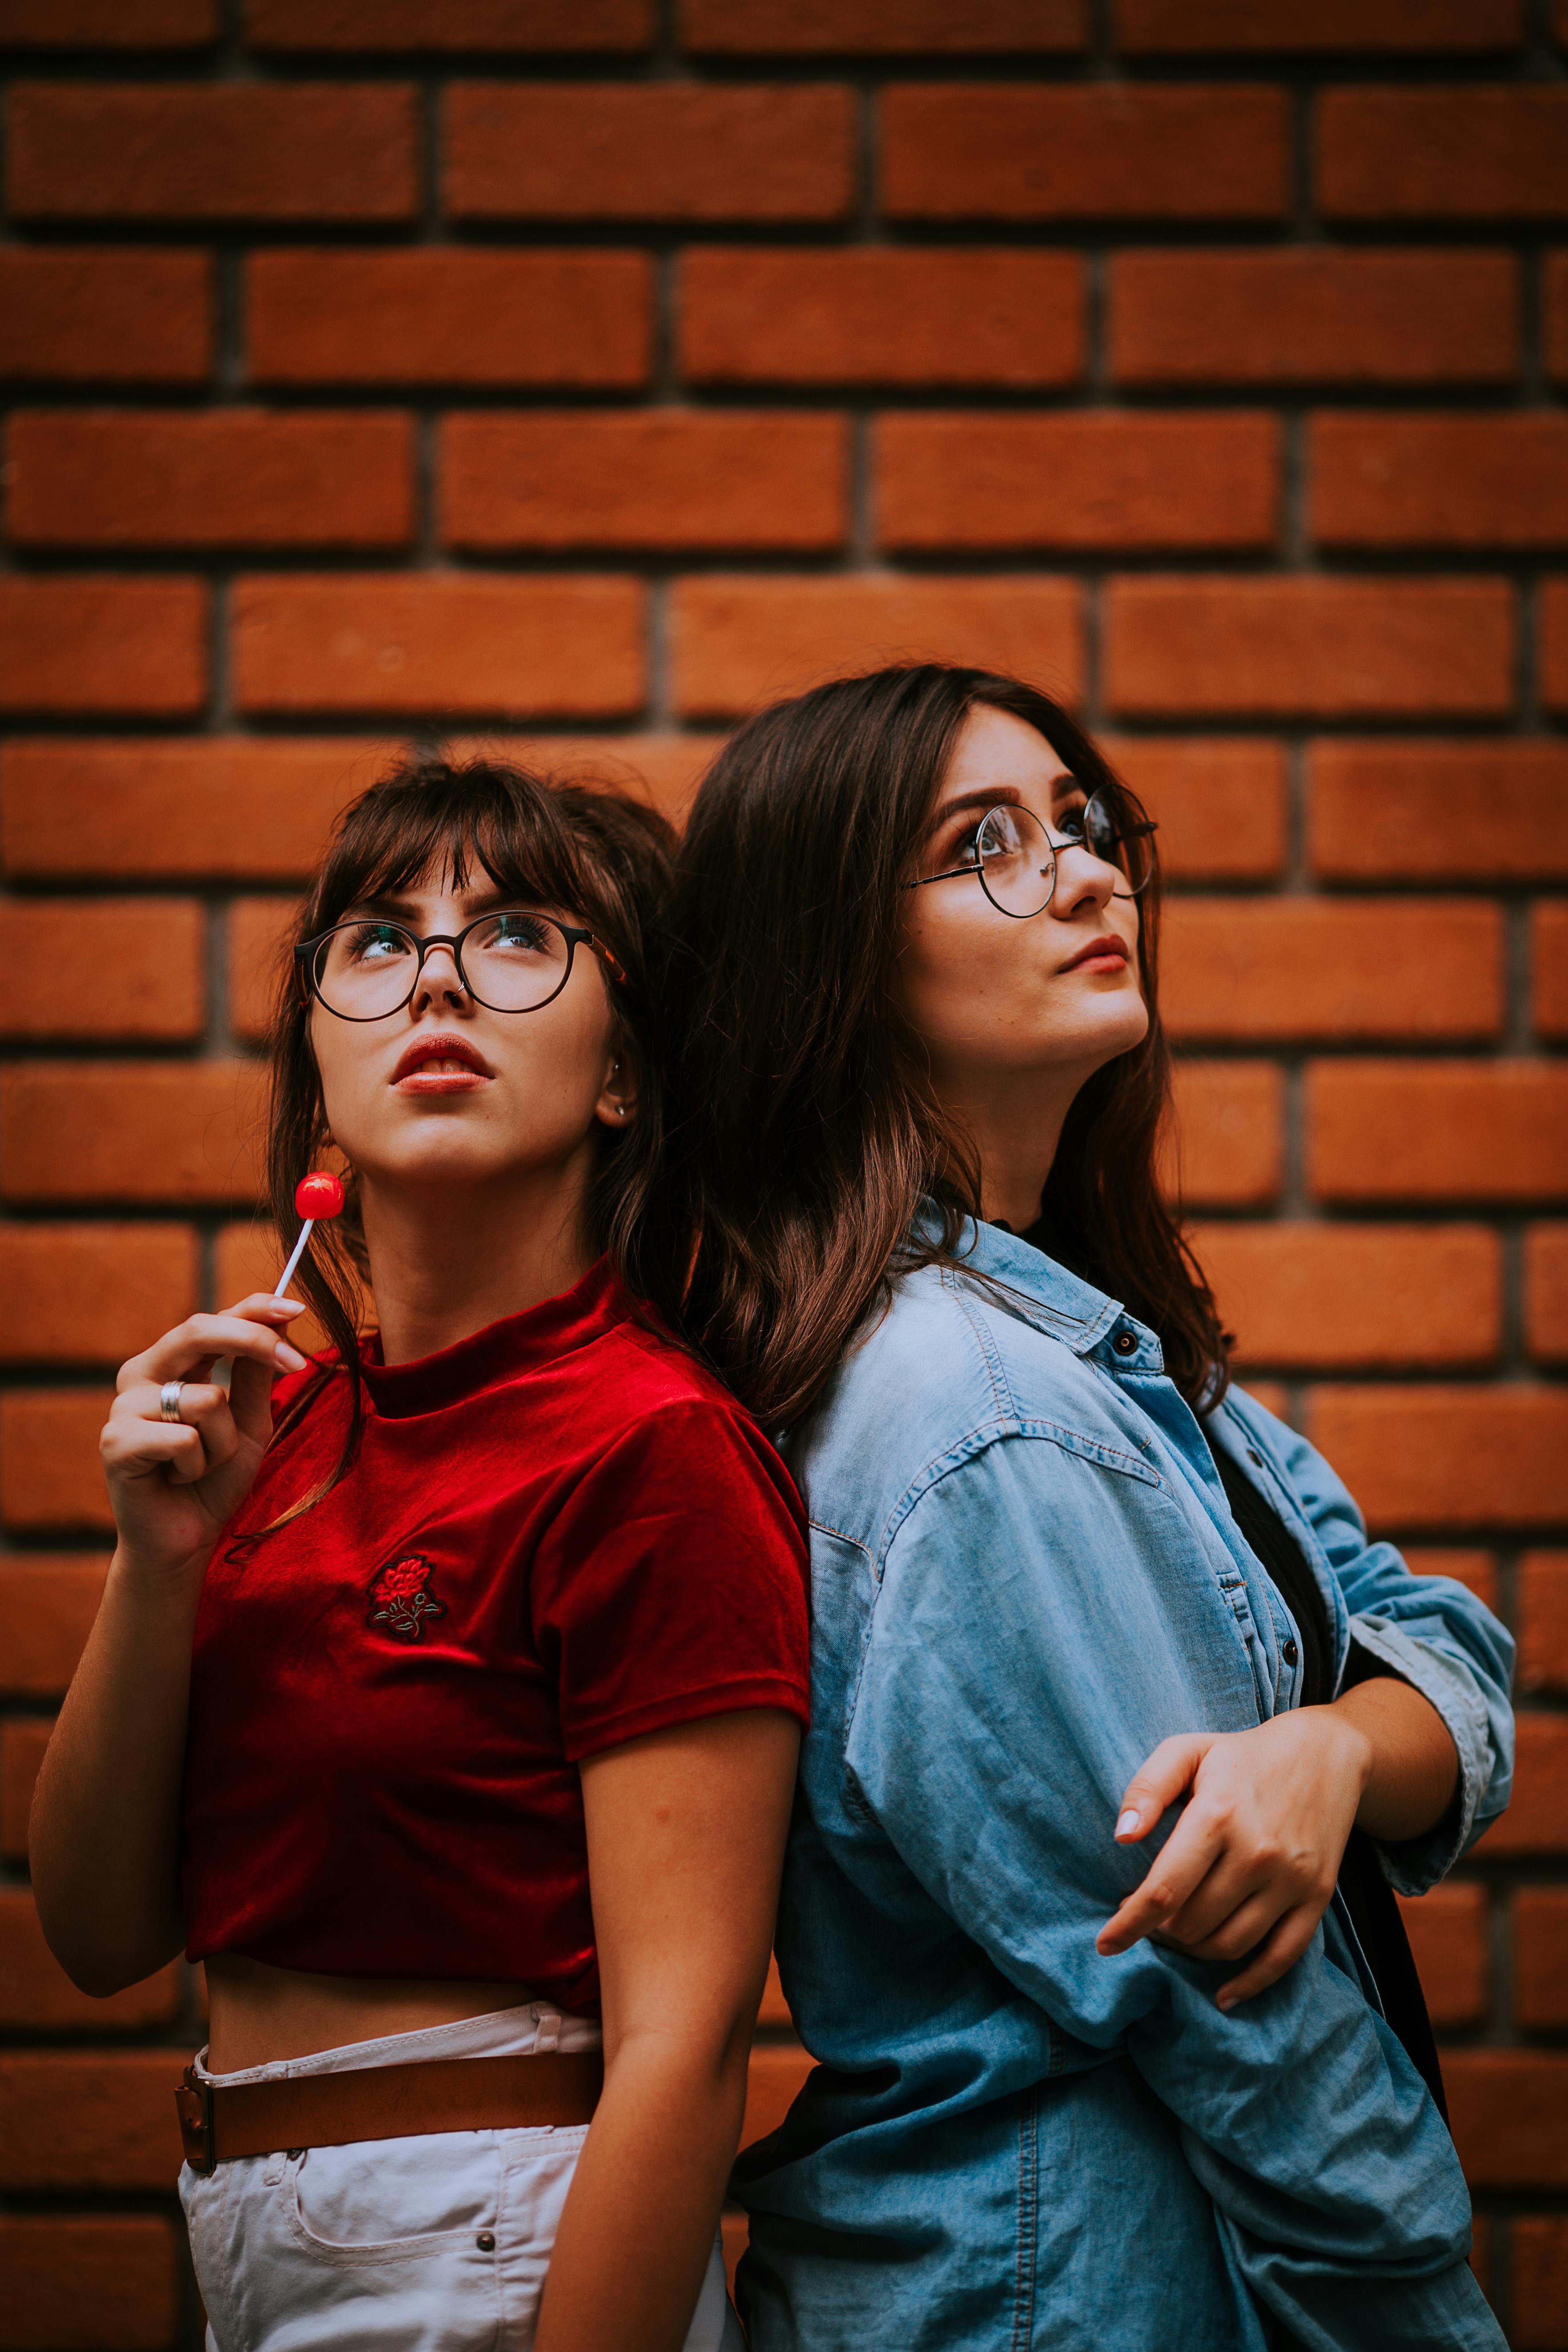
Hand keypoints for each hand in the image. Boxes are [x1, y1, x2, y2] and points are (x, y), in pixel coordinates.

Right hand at [100, 1295, 308, 1583]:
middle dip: (253, 1342)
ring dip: (224, 1442)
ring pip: (206, 1399)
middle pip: (199, 1330)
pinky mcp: (115, 1441)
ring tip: (200, 1464)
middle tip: (295, 1366)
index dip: (255, 1308)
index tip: (297, 1308)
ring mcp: (124, 1406)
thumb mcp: (249, 1422)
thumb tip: (280, 1318)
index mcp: (171, 1363)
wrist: (185, 1538)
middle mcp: (142, 1374)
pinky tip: (177, 1478)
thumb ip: (256, 1374)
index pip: (214, 1318)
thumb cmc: (214, 1479)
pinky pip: (184, 1439)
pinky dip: (197, 1465)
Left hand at [1095, 1709, 1373, 2009]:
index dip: (1129, 1923)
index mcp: (1219, 1814)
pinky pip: (1281, 1958)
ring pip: (1229, 1944)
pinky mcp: (1316, 1898)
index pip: (1165, 1889)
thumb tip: (1121, 1838)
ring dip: (1193, 1951)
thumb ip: (1147, 1788)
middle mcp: (1258, 1852)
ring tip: (1175, 1934)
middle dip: (1159, 1930)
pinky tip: (1223, 1995)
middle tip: (1147, 1917)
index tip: (1105, 1943)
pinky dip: (1250, 1984)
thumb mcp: (1187, 1750)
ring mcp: (1291, 1880)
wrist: (1325, 1754)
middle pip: (1193, 1923)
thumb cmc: (1241, 1755)